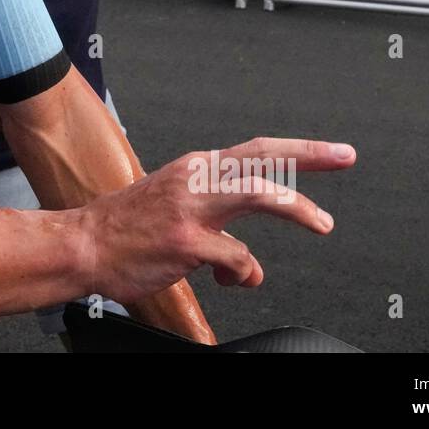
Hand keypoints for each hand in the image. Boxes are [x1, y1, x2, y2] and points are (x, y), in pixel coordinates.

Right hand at [81, 137, 354, 305]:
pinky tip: (231, 279)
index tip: (334, 152)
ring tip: (321, 223)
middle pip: (263, 157)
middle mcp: (195, 179)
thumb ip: (214, 214)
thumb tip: (245, 257)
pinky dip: (244, 273)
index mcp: (195, 169)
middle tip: (345, 157)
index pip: (256, 150)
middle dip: (311, 155)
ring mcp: (190, 208)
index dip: (300, 149)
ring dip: (297, 209)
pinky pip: (238, 257)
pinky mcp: (185, 241)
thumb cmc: (125, 229)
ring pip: (259, 193)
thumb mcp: (172, 203)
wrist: (83, 245)